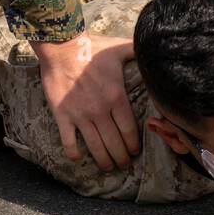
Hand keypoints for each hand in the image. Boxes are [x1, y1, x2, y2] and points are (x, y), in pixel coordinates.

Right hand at [32, 32, 138, 170]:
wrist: (61, 47)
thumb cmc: (91, 48)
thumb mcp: (118, 49)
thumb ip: (136, 52)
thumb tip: (152, 48)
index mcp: (116, 96)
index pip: (129, 129)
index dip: (134, 144)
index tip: (136, 152)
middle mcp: (100, 109)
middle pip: (115, 143)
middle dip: (121, 158)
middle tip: (124, 164)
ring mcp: (80, 115)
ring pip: (95, 147)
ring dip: (103, 161)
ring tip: (108, 167)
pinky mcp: (62, 116)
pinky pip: (69, 141)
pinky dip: (74, 153)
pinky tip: (78, 158)